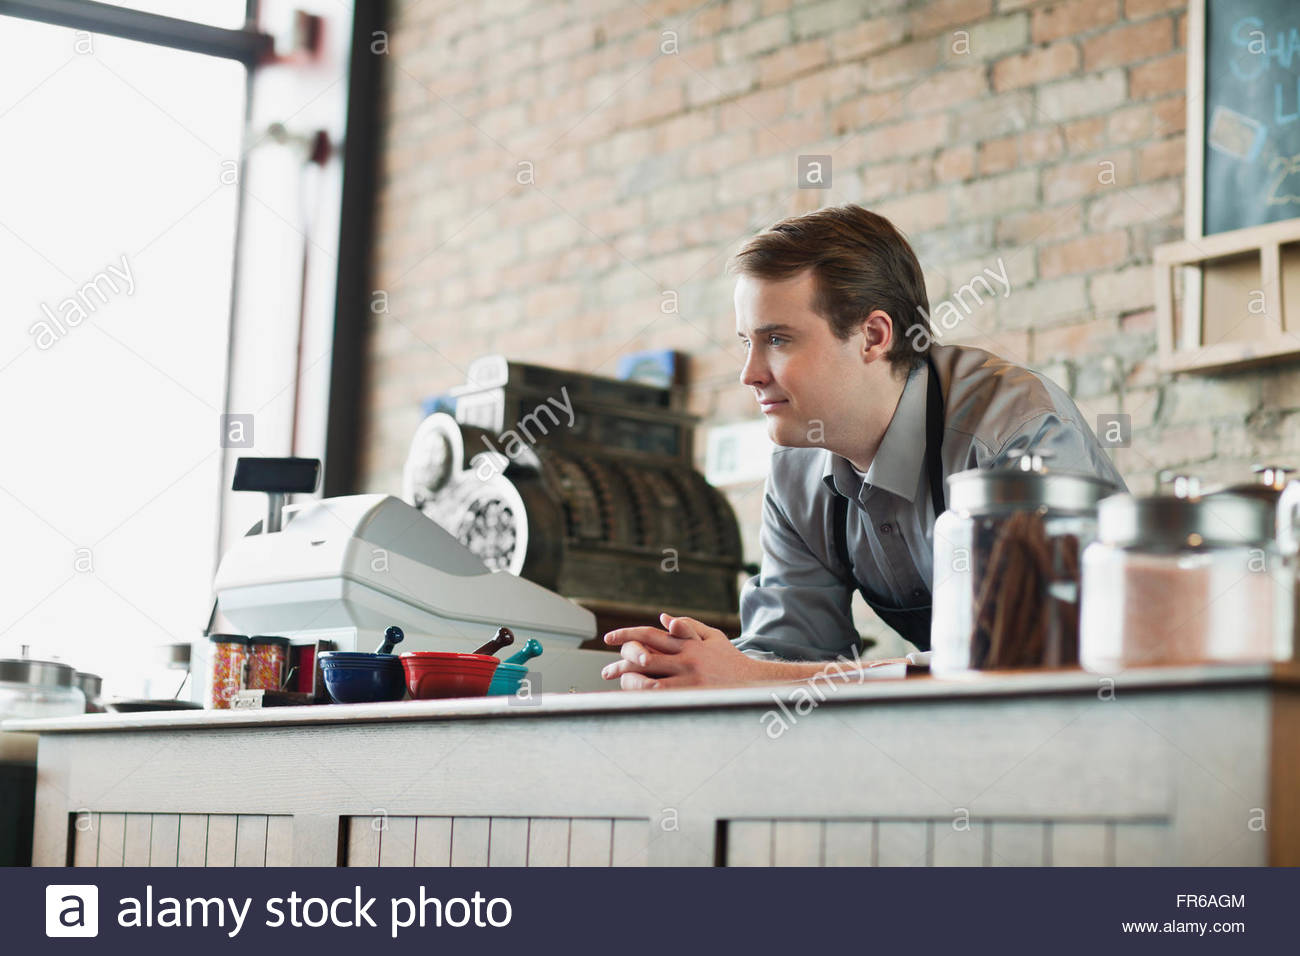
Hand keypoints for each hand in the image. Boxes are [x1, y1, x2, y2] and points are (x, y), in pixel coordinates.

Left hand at [600, 613, 765, 689]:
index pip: (650, 634)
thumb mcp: (712, 635)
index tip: (608, 639)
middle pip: (644, 657)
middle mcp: (687, 658)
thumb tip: (663, 619)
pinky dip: (645, 697)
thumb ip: (688, 625)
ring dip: (630, 682)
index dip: (626, 635)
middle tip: (606, 671)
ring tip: (619, 685)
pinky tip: (634, 699)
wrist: (754, 682)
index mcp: (687, 641)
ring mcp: (690, 678)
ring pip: (650, 679)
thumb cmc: (729, 660)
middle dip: (621, 664)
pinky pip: (663, 697)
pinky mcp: (693, 696)